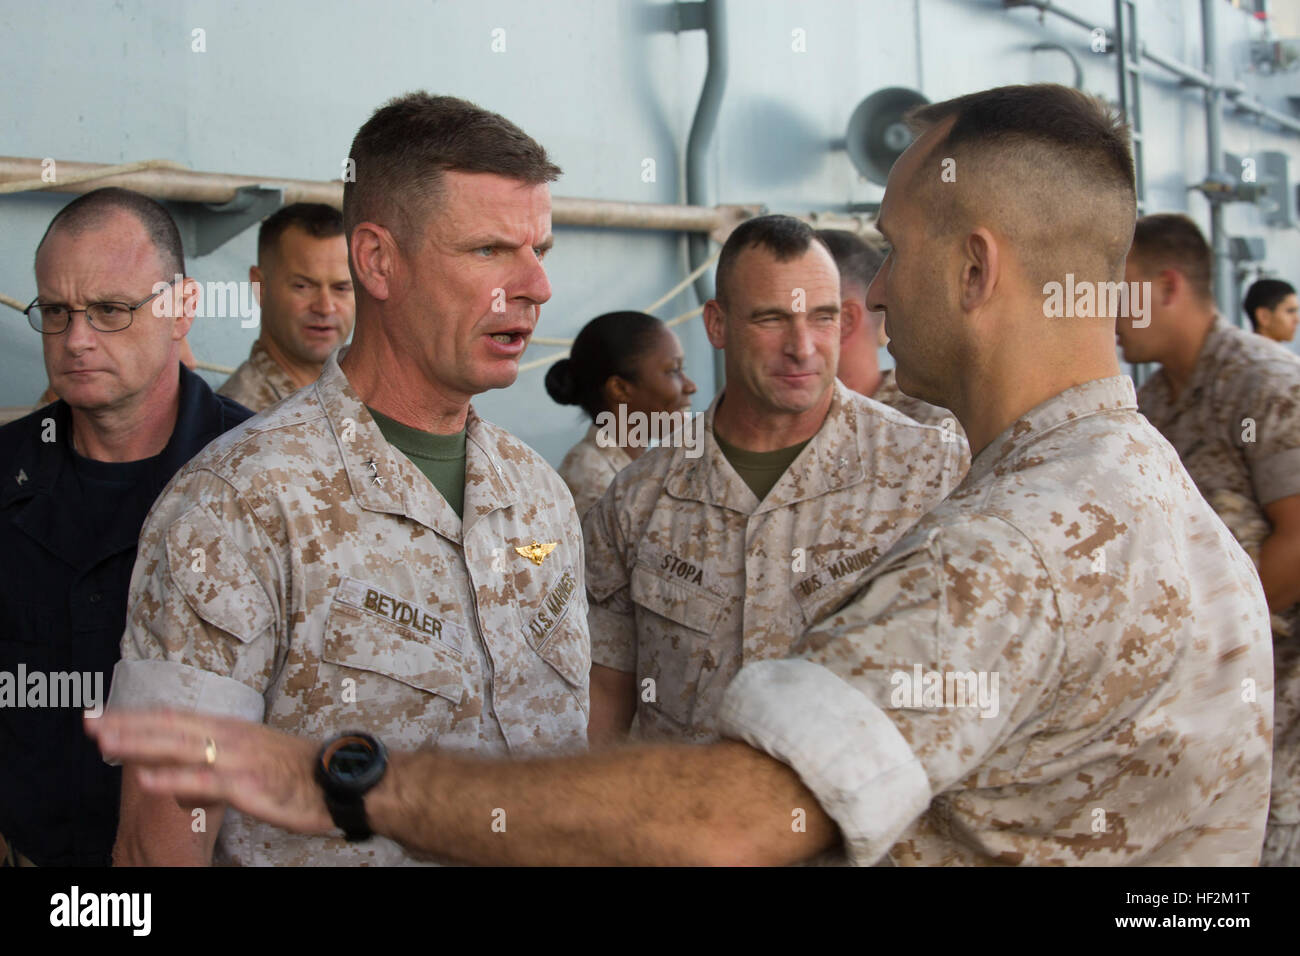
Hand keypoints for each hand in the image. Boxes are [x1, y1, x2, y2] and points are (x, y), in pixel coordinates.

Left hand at [86, 709, 332, 835]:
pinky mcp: (244, 784)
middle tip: (89, 721)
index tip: (103, 714)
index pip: (174, 717)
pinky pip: (203, 781)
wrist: (337, 780)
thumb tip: (186, 777)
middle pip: (169, 728)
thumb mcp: (254, 756)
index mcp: (229, 728)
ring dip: (140, 745)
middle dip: (127, 724)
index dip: (137, 716)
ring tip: (106, 743)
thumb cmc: (297, 771)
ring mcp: (235, 759)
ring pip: (179, 748)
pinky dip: (173, 780)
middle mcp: (228, 736)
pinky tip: (147, 781)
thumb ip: (217, 761)